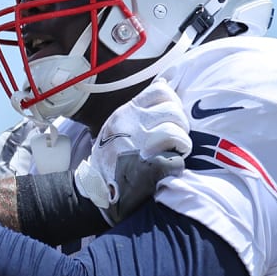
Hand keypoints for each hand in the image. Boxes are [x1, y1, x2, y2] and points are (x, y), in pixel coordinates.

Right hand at [73, 79, 189, 224]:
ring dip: (182, 144)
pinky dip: (177, 165)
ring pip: (177, 133)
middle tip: (176, 138)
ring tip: (175, 152)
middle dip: (181, 125)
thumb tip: (165, 84)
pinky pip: (176, 160)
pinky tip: (170, 168)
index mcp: (125, 113)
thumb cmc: (108, 158)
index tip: (171, 117)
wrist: (94, 190)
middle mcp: (131, 125)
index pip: (160, 91)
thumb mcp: (115, 127)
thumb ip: (138, 110)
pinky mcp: (147, 168)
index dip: (173, 102)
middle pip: (173, 111)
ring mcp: (139, 147)